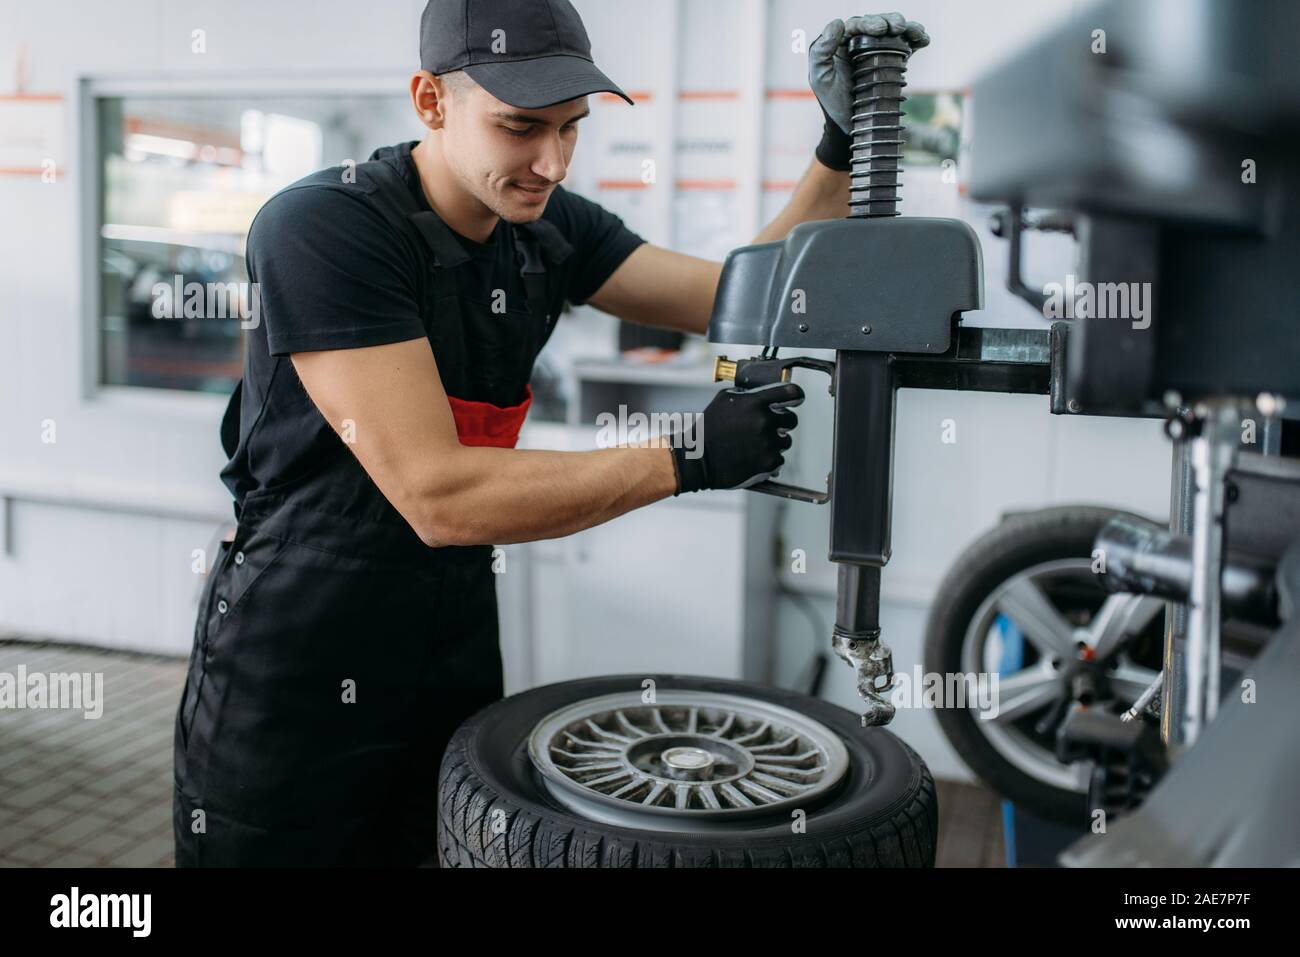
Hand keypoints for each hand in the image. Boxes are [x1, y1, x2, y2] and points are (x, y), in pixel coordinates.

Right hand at [672, 381, 803, 493]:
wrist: (699, 459)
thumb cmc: (709, 429)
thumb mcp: (724, 399)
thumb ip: (747, 393)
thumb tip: (765, 392)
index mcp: (755, 403)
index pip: (790, 393)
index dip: (796, 395)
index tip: (796, 398)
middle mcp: (764, 421)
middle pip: (791, 420)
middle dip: (782, 423)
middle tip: (768, 428)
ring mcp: (767, 443)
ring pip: (785, 441)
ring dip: (774, 442)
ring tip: (754, 445)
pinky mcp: (768, 462)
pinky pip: (779, 458)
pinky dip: (769, 459)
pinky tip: (753, 457)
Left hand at [810, 13, 930, 134]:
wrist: (851, 123)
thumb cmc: (832, 100)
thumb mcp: (819, 78)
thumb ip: (821, 51)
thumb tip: (838, 23)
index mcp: (842, 41)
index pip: (857, 25)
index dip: (869, 23)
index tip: (880, 29)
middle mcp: (861, 41)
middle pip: (879, 22)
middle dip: (891, 21)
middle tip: (897, 28)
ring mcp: (879, 50)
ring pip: (895, 31)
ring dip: (908, 28)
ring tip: (916, 32)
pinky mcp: (893, 60)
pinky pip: (907, 46)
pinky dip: (917, 40)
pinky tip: (923, 40)